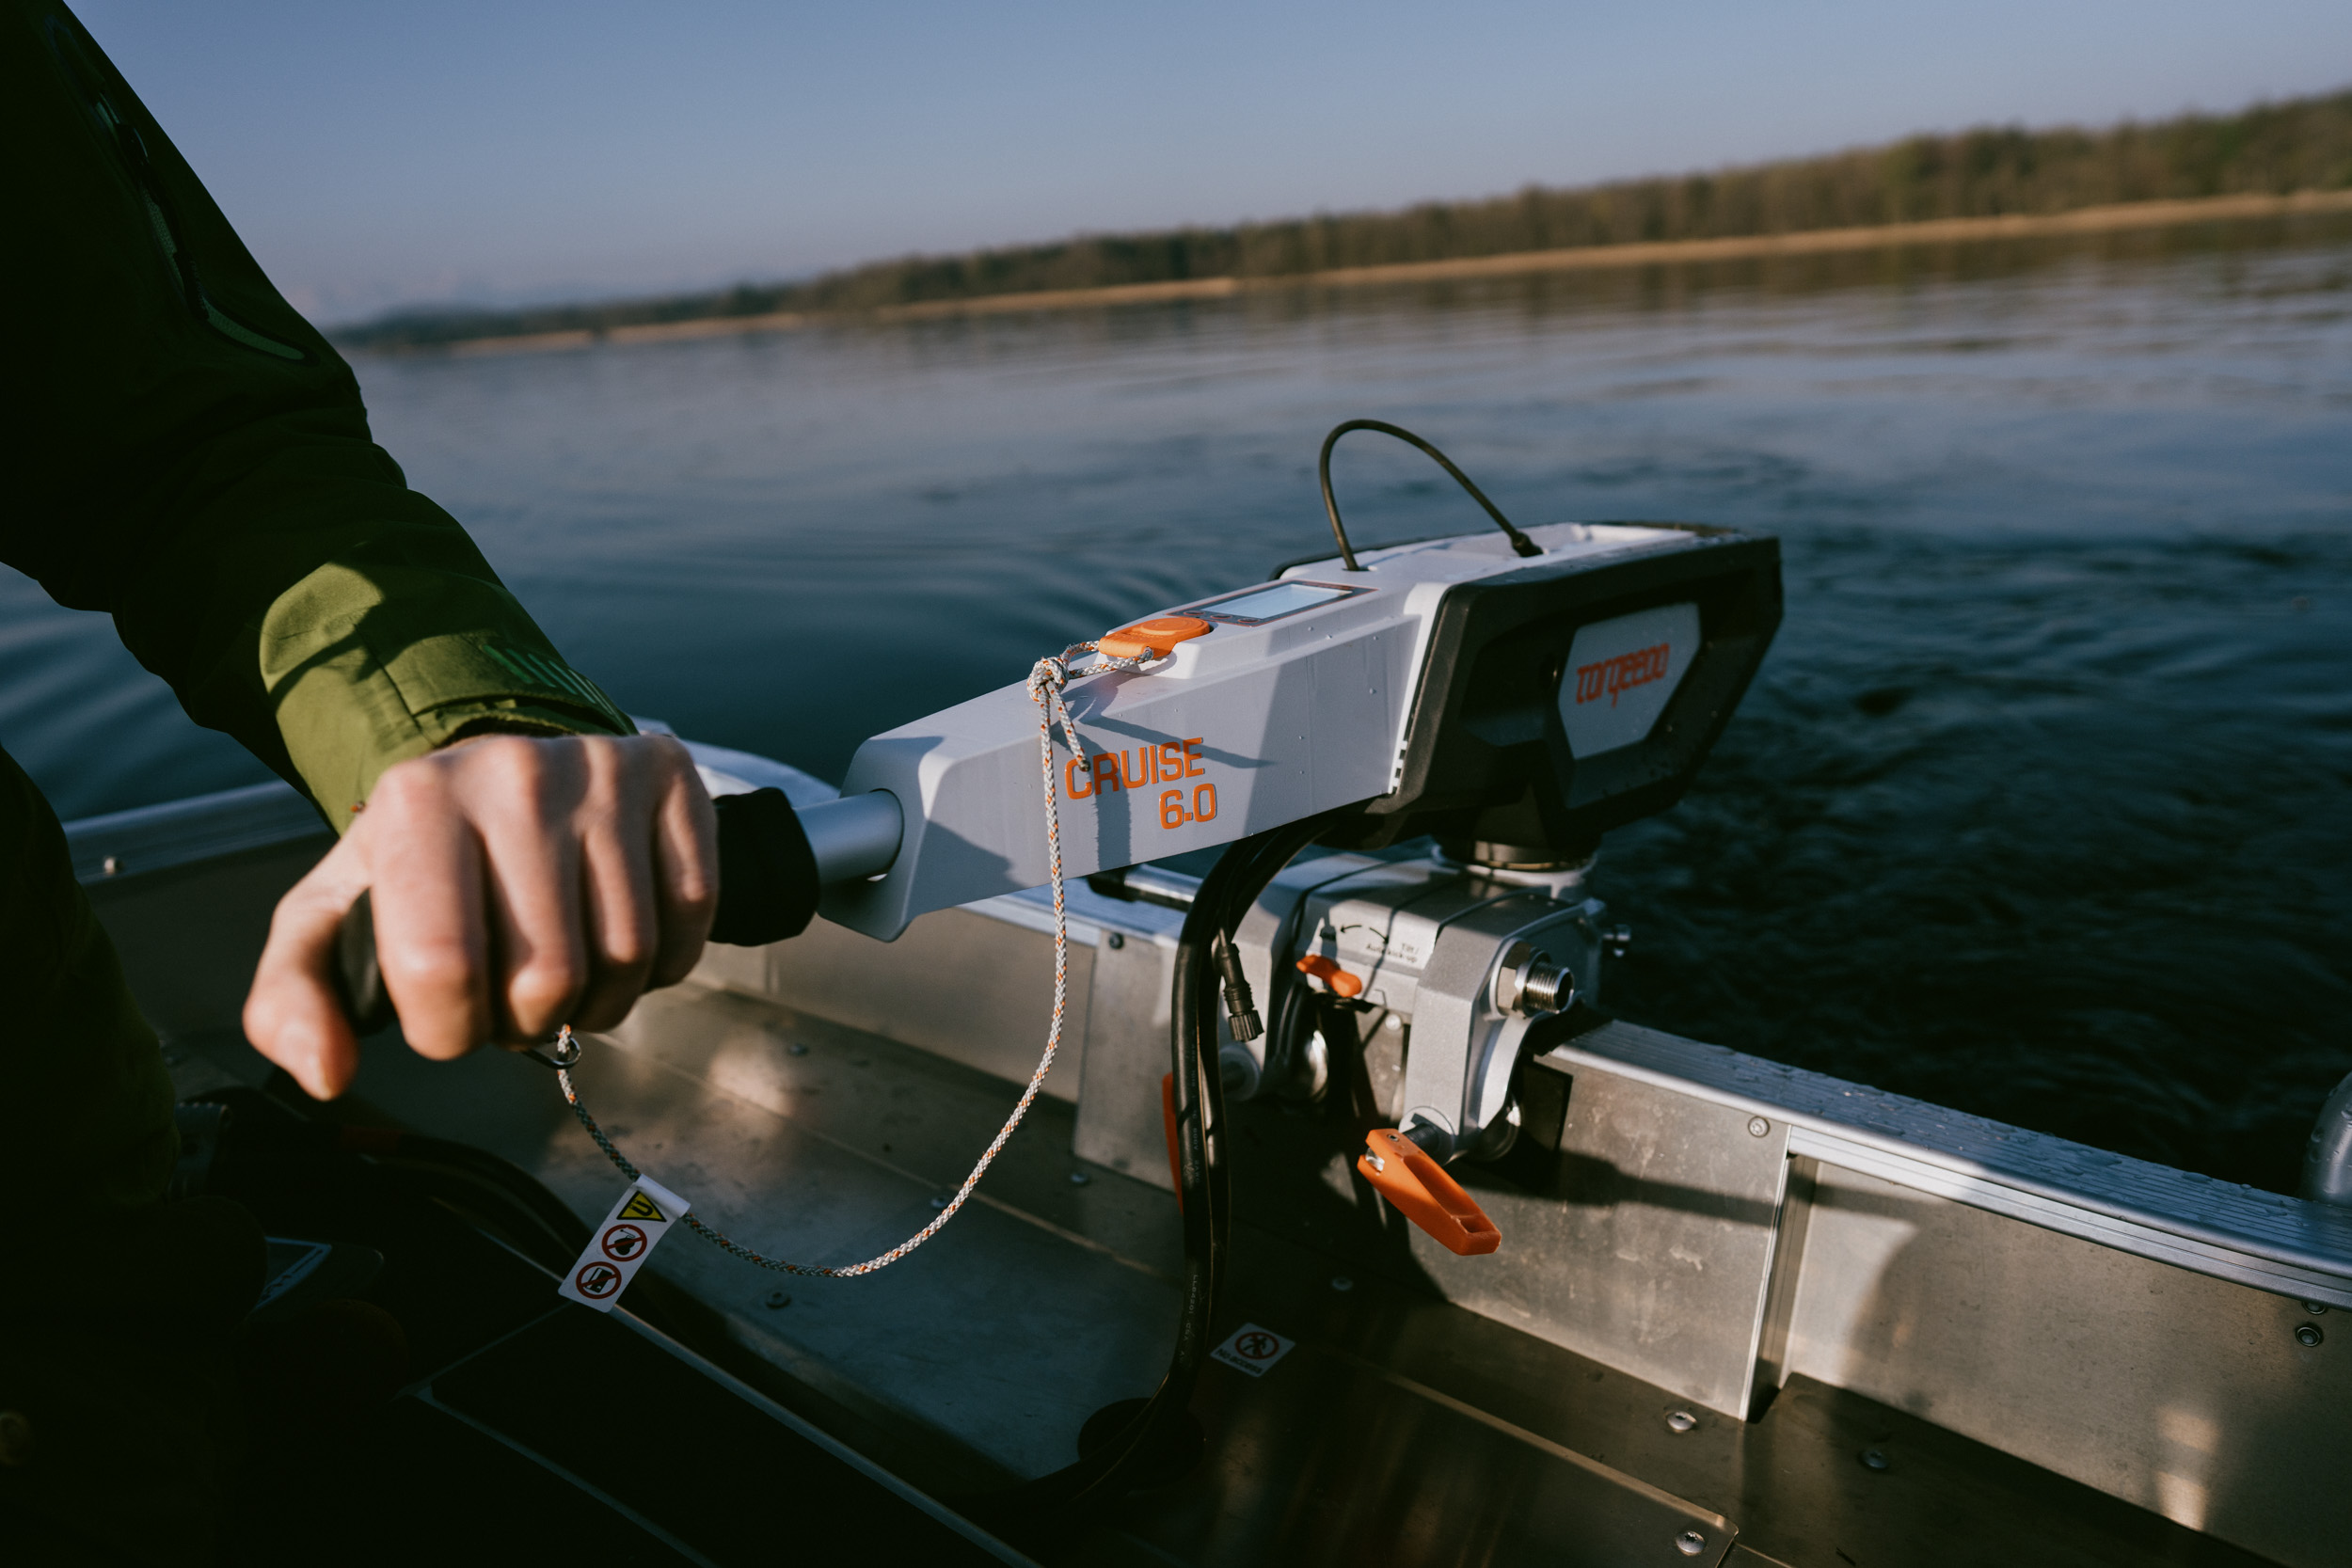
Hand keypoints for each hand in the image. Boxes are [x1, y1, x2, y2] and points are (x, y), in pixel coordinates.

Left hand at [243, 732, 717, 1098]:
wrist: (508, 776)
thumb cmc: (424, 864)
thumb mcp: (333, 920)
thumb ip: (293, 1001)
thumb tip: (325, 1073)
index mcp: (417, 800)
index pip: (442, 969)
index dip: (449, 1029)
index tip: (448, 1013)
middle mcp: (515, 772)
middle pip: (546, 978)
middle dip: (526, 1022)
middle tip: (510, 993)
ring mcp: (603, 771)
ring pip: (627, 958)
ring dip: (597, 1002)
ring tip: (563, 969)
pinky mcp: (671, 777)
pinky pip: (691, 918)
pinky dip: (662, 962)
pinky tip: (618, 936)